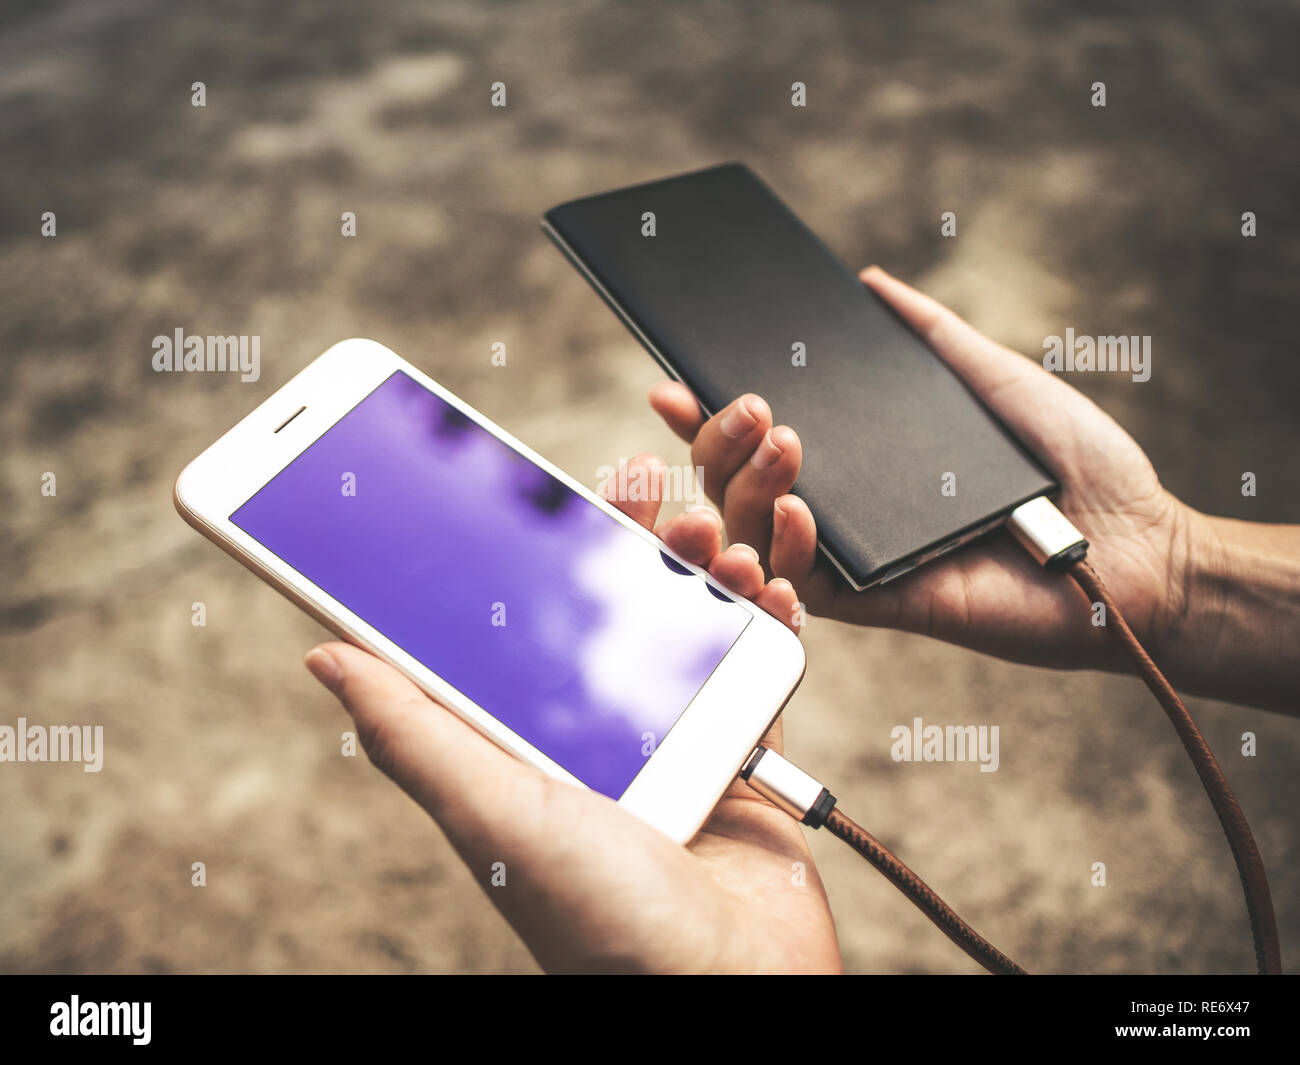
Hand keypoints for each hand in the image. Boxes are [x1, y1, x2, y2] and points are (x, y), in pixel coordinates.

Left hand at [303, 455, 840, 972]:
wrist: (736, 986)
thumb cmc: (604, 921)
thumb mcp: (494, 813)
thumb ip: (414, 734)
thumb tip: (324, 655)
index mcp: (517, 747)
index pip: (493, 629)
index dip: (495, 552)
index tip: (502, 478)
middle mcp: (587, 738)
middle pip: (597, 610)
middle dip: (617, 536)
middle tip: (631, 473)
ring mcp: (664, 741)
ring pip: (677, 624)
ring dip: (695, 567)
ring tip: (710, 525)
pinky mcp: (733, 752)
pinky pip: (746, 666)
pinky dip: (761, 620)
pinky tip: (766, 582)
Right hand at [649, 266, 1205, 677]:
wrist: (1133, 548)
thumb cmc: (1077, 464)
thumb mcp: (994, 379)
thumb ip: (930, 336)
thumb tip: (868, 281)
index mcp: (860, 461)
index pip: (759, 437)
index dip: (708, 412)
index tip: (676, 376)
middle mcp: (843, 510)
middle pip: (735, 484)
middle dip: (717, 440)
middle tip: (749, 400)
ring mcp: (852, 561)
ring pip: (750, 533)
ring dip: (742, 486)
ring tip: (779, 436)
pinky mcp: (873, 606)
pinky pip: (800, 586)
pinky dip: (785, 548)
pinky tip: (800, 508)